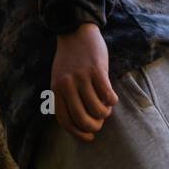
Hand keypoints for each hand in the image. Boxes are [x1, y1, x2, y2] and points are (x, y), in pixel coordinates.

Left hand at [51, 21, 117, 141]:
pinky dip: (112, 101)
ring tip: (106, 106)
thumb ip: (65, 97)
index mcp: (56, 89)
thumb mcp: (59, 78)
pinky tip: (112, 98)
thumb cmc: (70, 59)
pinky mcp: (96, 69)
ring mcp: (81, 77)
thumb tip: (80, 123)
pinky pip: (107, 95)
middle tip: (100, 121)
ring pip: (97, 109)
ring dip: (105, 112)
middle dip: (94, 125)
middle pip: (82, 118)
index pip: (65, 120)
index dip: (78, 133)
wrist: (75, 31)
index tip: (89, 137)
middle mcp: (66, 85)